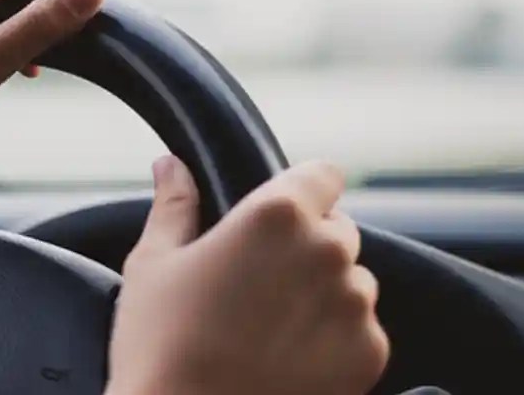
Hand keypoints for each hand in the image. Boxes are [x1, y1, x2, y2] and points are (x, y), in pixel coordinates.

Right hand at [107, 156, 388, 394]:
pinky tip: (289, 359)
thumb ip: (174, 205)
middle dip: (308, 247)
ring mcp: (354, 305)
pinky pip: (362, 331)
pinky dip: (336, 341)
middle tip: (259, 285)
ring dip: (326, 294)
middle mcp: (328, 251)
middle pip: (337, 230)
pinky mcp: (369, 354)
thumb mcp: (154, 264)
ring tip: (272, 328)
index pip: (323, 175)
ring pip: (353, 282)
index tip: (277, 220)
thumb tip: (171, 164)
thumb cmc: (161, 346)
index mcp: (277, 215)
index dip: (302, 192)